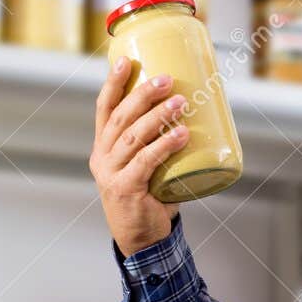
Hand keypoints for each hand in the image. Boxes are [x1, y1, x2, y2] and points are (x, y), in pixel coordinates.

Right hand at [90, 57, 187, 255]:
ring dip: (158, 116)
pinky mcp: (126, 189)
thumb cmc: (150, 197)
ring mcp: (111, 174)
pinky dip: (165, 145)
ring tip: (181, 102)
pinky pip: (146, 161)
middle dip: (142, 94)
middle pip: (120, 118)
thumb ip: (161, 143)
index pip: (104, 109)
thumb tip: (199, 114)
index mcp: (104, 147)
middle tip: (166, 79)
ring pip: (133, 137)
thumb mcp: (147, 165)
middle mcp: (103, 157)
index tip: (125, 61)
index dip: (113, 84)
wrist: (142, 240)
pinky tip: (181, 134)